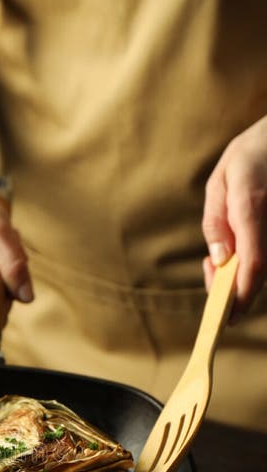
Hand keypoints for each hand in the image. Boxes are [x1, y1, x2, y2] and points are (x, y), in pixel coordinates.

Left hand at [202, 115, 266, 319]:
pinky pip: (266, 255)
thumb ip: (216, 222)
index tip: (227, 317)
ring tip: (221, 256)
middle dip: (233, 287)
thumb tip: (219, 261)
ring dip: (242, 273)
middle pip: (261, 272)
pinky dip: (252, 261)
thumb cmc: (252, 154)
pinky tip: (238, 246)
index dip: (242, 296)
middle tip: (210, 274)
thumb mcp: (221, 180)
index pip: (253, 264)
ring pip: (265, 267)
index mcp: (252, 206)